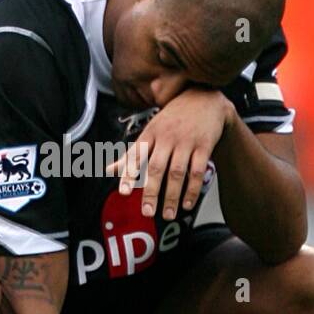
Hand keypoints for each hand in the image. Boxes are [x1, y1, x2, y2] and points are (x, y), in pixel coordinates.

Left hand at [106, 89, 231, 220]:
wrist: (205, 99)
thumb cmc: (173, 118)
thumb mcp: (151, 130)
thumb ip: (132, 154)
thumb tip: (108, 171)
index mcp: (150, 134)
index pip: (136, 156)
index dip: (129, 174)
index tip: (124, 192)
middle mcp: (167, 137)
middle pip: (156, 167)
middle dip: (151, 192)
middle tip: (147, 212)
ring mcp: (186, 141)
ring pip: (177, 172)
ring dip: (172, 196)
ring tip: (168, 214)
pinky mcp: (204, 146)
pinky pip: (197, 171)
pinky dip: (192, 189)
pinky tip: (187, 204)